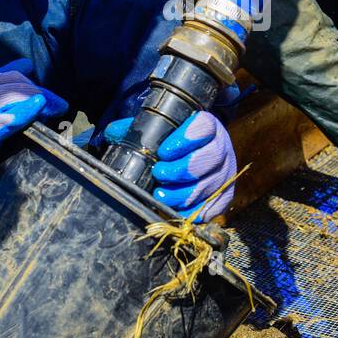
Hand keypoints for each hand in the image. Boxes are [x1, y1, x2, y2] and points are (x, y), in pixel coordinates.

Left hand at [103, 110, 236, 221]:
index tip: (163, 151)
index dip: (185, 139)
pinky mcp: (225, 195)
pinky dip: (192, 212)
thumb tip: (112, 132)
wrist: (199, 152)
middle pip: (209, 158)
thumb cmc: (175, 140)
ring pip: (210, 185)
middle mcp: (221, 147)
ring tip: (160, 195)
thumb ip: (139, 128)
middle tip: (159, 174)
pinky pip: (212, 207)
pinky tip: (174, 210)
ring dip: (183, 194)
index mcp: (208, 126)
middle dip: (181, 169)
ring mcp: (225, 173)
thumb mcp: (160, 129)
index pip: (203, 127)